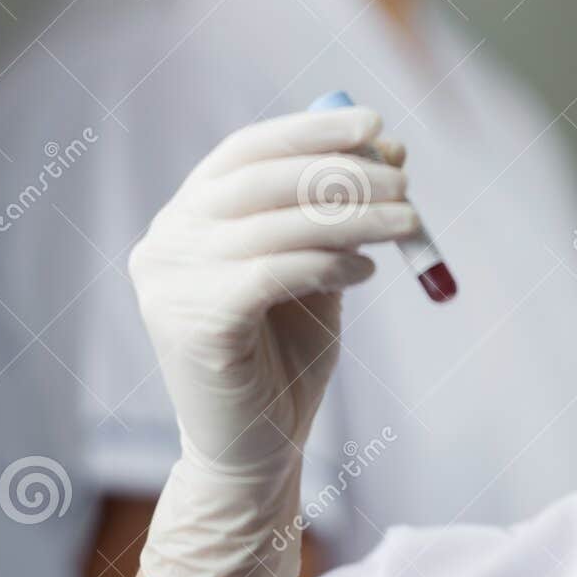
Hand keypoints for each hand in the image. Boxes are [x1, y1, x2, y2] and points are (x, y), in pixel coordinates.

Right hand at [129, 106, 415, 576]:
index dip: (313, 130)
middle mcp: (165, 241)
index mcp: (187, 218)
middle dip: (344, 173)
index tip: (376, 125)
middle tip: (407, 182)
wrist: (257, 451)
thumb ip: (335, 213)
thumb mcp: (316, 270)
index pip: (247, 150)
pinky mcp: (193, 323)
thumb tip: (387, 146)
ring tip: (410, 223)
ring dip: (356, 217)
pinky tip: (365, 273)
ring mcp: (169, 282)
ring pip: (277, 224)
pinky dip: (328, 263)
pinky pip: (272, 273)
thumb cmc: (285, 358)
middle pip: (263, 179)